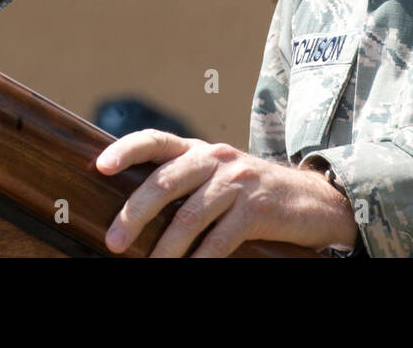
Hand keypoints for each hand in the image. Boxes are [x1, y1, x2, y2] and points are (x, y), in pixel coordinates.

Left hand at [95, 129, 358, 256]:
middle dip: (135, 213)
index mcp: (198, 149)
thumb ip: (182, 180)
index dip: (126, 150)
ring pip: (190, 215)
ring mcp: (237, 181)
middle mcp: (215, 158)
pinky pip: (220, 239)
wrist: (312, 200)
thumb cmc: (251, 193)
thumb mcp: (216, 176)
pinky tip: (188, 271)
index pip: (155, 140)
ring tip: (150, 267)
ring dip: (166, 248)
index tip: (100, 166)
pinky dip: (200, 259)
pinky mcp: (257, 209)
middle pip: (166, 181)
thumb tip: (131, 209)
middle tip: (114, 240)